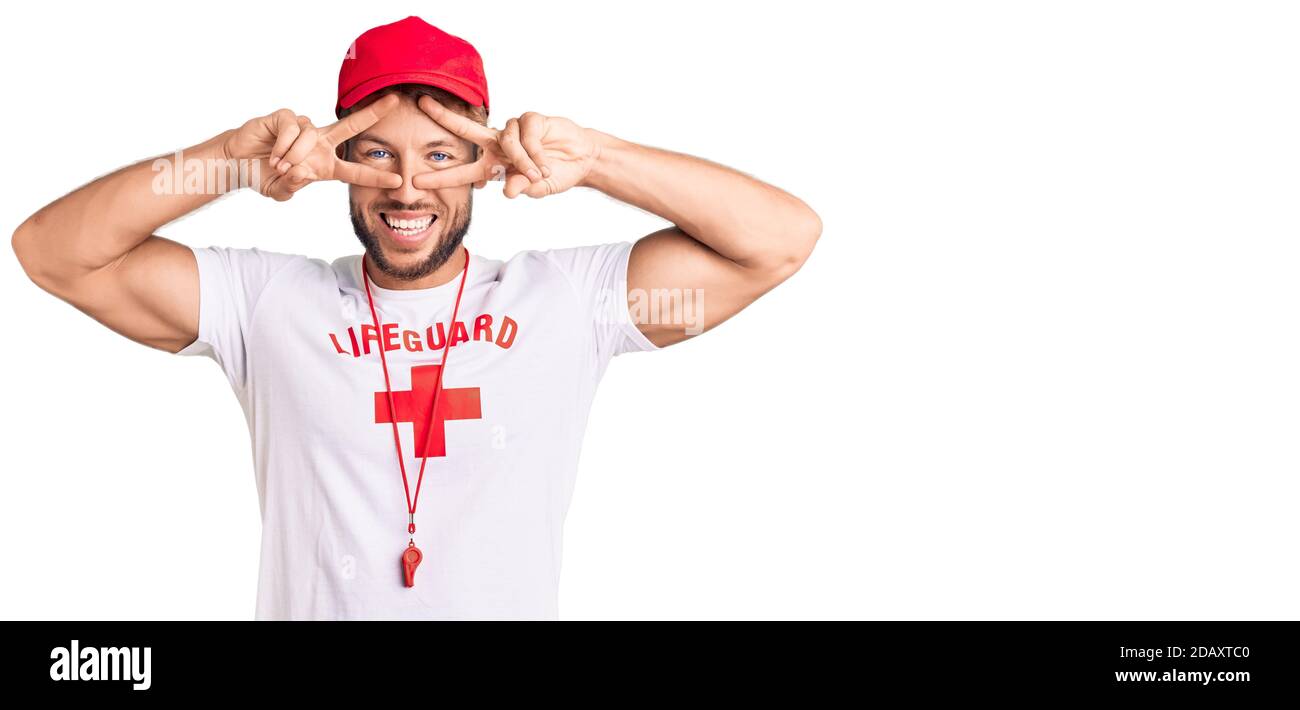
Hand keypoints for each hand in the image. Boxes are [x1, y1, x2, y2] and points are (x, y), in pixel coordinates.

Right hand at [223, 95, 403, 200]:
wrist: (237, 163)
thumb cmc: (263, 177)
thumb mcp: (280, 191)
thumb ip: (292, 187)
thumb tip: (302, 172)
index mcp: (325, 166)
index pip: (355, 170)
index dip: (375, 175)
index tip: (398, 180)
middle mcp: (320, 144)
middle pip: (351, 126)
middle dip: (372, 113)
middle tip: (394, 101)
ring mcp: (304, 129)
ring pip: (311, 135)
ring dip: (294, 154)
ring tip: (279, 165)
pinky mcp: (286, 118)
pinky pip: (293, 128)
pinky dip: (283, 144)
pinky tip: (273, 153)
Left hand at [411, 96, 600, 198]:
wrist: (582, 159)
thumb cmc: (555, 174)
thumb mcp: (538, 188)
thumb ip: (522, 188)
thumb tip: (507, 191)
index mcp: (494, 164)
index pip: (464, 170)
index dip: (442, 176)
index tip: (417, 182)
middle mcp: (499, 144)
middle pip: (467, 128)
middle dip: (444, 116)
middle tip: (422, 105)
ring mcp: (514, 130)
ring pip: (506, 142)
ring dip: (522, 161)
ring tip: (539, 174)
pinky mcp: (531, 119)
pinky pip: (526, 136)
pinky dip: (535, 152)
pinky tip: (546, 161)